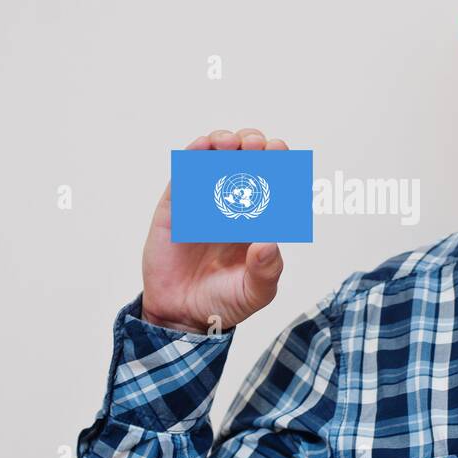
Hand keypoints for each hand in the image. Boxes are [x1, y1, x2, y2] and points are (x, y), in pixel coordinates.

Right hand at [139, 129, 287, 334]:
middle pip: (248, 163)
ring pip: (217, 161)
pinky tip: (203, 145)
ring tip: (231, 142)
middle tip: (257, 145)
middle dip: (255, 147)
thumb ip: (266, 271)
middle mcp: (233, 205)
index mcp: (259, 220)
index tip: (280, 153)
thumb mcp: (255, 293)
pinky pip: (185, 174)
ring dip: (226, 144)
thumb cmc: (224, 302)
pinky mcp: (177, 206)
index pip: (274, 183)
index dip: (280, 164)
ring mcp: (204, 202)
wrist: (182, 316)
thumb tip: (268, 243)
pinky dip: (194, 156)